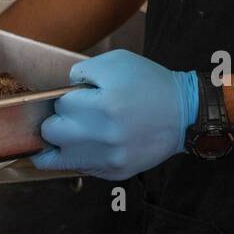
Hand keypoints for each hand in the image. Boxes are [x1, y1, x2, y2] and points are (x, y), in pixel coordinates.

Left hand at [32, 50, 197, 180]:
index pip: (61, 104)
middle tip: (69, 116)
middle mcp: (106, 136)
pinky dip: (79, 157)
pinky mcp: (116, 172)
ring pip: (58, 159)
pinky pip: (81, 168)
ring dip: (59, 144)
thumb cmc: (149, 83)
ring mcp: (110, 158)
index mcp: (105, 105)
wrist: (183, 114)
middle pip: (51, 133)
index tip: (76, 98)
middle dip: (56, 121)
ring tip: (66, 135)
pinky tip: (89, 144)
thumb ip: (83, 71)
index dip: (66, 98)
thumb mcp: (116, 62)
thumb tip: (63, 89)